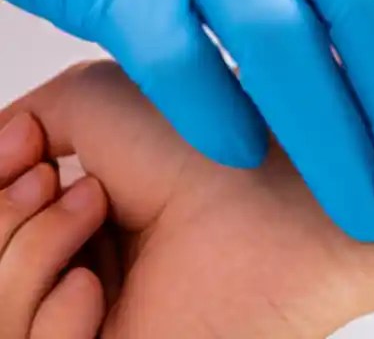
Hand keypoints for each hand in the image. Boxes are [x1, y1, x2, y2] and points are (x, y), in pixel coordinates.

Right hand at [5, 63, 373, 337]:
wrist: (294, 203)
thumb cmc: (219, 146)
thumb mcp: (94, 106)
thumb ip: (17, 130)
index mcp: (79, 222)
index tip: (29, 150)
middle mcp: (84, 275)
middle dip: (0, 218)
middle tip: (60, 180)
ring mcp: (99, 328)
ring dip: (22, 252)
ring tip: (92, 211)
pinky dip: (46, 314)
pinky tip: (95, 286)